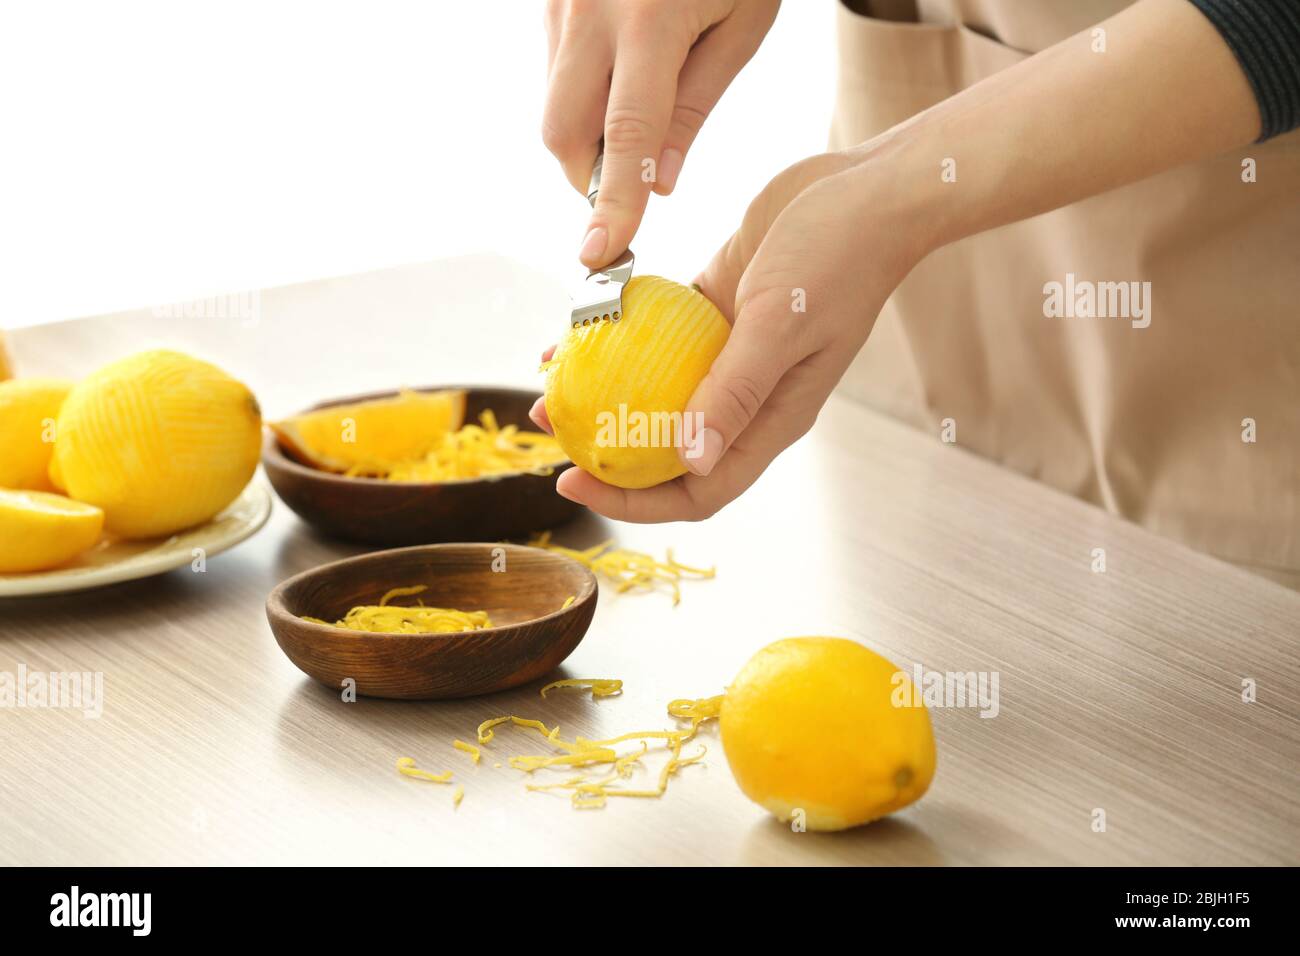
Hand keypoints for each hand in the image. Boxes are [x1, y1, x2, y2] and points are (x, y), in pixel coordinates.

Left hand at [535, 145, 934, 520]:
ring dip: (604, 393)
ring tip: (549, 382)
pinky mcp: (719, 308)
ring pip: (657, 392)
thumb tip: (689, 461)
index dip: (635, 499)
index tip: (573, 481)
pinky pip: (658, 336)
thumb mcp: (780, 326)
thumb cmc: (837, 258)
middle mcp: (748, 396)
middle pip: (669, 448)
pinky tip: (578, 327)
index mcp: (771, 419)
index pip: (699, 487)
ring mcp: (732, 353)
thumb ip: (736, 392)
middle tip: (548, 431)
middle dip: (606, 451)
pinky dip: (619, 338)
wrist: (869, 191)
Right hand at [542, 0, 779, 266]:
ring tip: (640, 107)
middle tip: (630, 183)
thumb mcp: (741, 28)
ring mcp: (561, 2)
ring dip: (588, 135)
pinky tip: (623, 70)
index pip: (626, 134)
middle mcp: (591, 11)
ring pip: (553, 104)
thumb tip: (656, 185)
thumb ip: (693, 108)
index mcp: (651, 19)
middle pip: (563, 130)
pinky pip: (555, 71)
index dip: (614, 201)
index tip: (601, 253)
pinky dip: (584, 96)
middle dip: (589, 176)